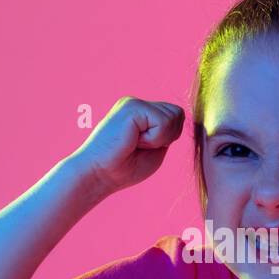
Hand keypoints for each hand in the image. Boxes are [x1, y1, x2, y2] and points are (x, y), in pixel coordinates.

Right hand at [69, 97, 185, 195]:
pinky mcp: (133, 107)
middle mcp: (137, 104)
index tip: (145, 149)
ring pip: (175, 116)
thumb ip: (168, 131)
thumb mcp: (155, 148)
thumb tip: (181, 114)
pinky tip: (134, 141)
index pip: (176, 117)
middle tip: (141, 147)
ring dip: (160, 138)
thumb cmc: (124, 169)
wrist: (98, 175)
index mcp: (141, 113)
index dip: (169, 137)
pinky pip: (163, 122)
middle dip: (167, 136)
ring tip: (136, 144)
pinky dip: (154, 139)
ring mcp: (134, 103)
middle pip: (179, 114)